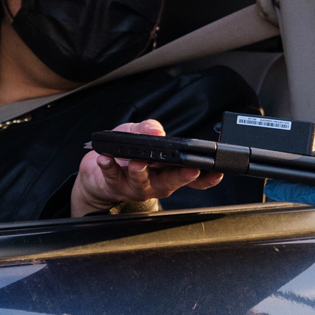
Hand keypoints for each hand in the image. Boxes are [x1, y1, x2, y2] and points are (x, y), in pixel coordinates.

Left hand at [70, 120, 222, 216]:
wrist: (98, 171)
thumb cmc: (125, 152)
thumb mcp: (139, 132)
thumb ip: (149, 128)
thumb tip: (157, 130)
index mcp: (169, 169)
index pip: (193, 176)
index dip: (207, 177)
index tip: (216, 173)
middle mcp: (156, 181)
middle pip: (172, 181)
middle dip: (181, 176)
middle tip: (189, 170)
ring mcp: (136, 186)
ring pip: (142, 183)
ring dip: (141, 172)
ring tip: (138, 162)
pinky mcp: (114, 186)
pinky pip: (112, 177)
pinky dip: (109, 167)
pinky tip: (106, 158)